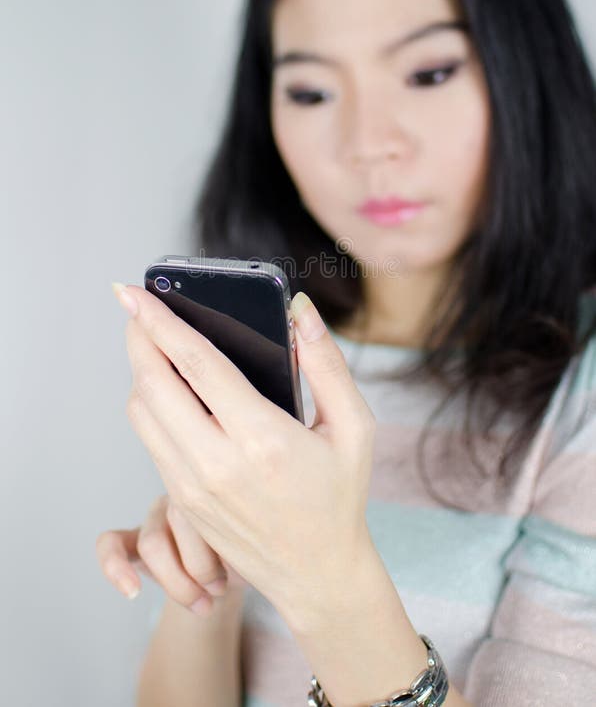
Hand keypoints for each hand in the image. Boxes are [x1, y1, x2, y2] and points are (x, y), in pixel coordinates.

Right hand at [95, 493, 248, 616]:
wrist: (231, 572)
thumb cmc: (247, 553)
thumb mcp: (257, 543)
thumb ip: (250, 533)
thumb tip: (246, 544)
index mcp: (214, 488)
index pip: (211, 500)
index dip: (220, 546)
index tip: (236, 576)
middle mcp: (181, 495)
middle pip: (180, 521)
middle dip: (203, 566)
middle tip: (221, 590)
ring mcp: (154, 516)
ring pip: (152, 543)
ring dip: (178, 582)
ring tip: (204, 605)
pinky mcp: (131, 539)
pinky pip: (108, 544)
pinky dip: (115, 568)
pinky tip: (132, 591)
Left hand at [112, 284, 376, 628]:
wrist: (317, 574)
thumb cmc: (338, 495)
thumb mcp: (353, 427)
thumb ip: (327, 363)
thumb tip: (299, 309)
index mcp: (263, 439)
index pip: (197, 365)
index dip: (161, 322)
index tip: (135, 292)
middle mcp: (217, 464)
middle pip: (154, 384)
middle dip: (138, 337)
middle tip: (135, 308)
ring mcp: (193, 487)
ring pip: (142, 413)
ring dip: (139, 371)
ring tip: (150, 343)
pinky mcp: (182, 503)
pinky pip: (150, 441)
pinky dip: (149, 405)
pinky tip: (167, 387)